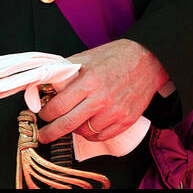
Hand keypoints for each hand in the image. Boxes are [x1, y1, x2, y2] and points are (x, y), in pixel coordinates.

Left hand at [36, 39, 166, 144]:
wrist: (150, 60)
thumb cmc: (118, 57)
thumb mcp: (88, 57)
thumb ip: (67, 70)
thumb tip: (45, 83)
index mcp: (89, 81)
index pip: (58, 106)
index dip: (45, 113)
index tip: (42, 113)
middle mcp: (101, 99)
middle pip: (67, 125)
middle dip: (50, 132)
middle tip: (43, 135)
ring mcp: (115, 112)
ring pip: (84, 132)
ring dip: (74, 129)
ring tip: (73, 122)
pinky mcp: (126, 120)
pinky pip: (101, 136)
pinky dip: (91, 134)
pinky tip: (89, 126)